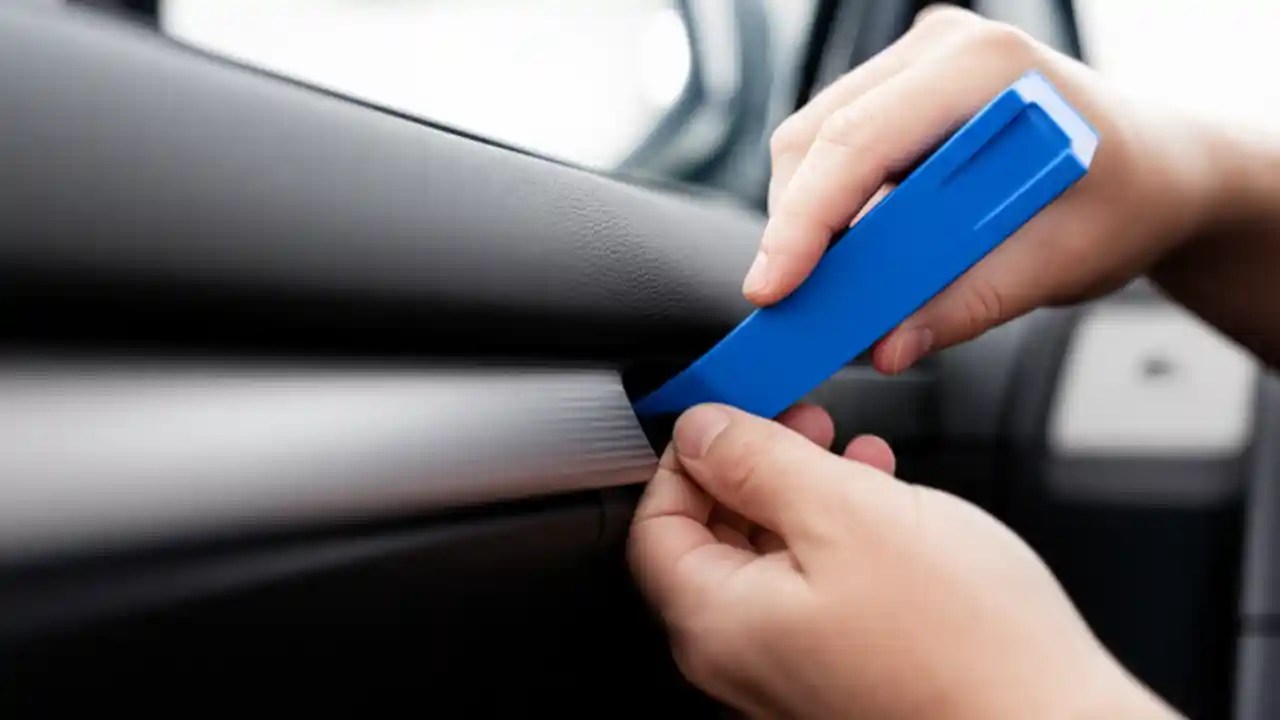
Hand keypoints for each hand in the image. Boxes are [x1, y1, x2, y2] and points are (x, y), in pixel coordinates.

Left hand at [628, 403, 1179, 718]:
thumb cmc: (966, 644)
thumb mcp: (846, 512)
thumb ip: (757, 461)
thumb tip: (699, 430)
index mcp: (718, 625)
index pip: (655, 527)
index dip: (685, 458)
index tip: (725, 414)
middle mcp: (741, 662)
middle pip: (711, 542)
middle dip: (750, 466)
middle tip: (795, 418)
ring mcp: (791, 675)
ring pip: (769, 562)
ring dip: (800, 492)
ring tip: (848, 450)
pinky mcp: (841, 676)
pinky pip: (812, 593)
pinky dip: (835, 535)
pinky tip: (880, 500)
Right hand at [747, 4, 1232, 373]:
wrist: (1157, 167)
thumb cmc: (1126, 194)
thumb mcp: (1060, 262)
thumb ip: (967, 304)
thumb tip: (885, 344)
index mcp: (987, 68)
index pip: (859, 141)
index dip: (804, 221)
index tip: (774, 288)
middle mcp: (941, 49)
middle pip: (818, 139)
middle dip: (797, 230)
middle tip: (800, 307)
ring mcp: (916, 65)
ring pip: (812, 145)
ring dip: (810, 223)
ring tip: (835, 287)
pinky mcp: (901, 93)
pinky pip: (834, 151)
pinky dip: (830, 211)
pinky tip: (856, 253)